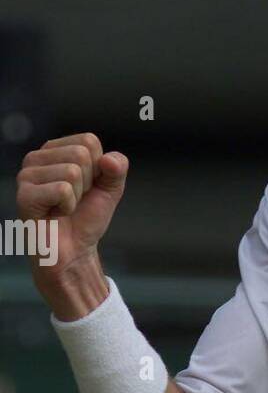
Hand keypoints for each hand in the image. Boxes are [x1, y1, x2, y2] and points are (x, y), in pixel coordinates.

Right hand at [16, 132, 126, 307]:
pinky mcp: (24, 195)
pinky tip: (55, 214)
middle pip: (81, 154)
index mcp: (55, 150)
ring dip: (77, 197)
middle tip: (74, 200)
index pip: (89, 141)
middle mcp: (37, 157)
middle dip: (88, 183)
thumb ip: (117, 168)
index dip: (98, 169)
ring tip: (63, 208)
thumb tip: (108, 159)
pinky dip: (67, 207)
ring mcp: (27, 175)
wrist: (74, 251)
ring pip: (73, 171)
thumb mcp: (110, 189)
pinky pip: (62, 190)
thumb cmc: (86, 218)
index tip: (87, 188)